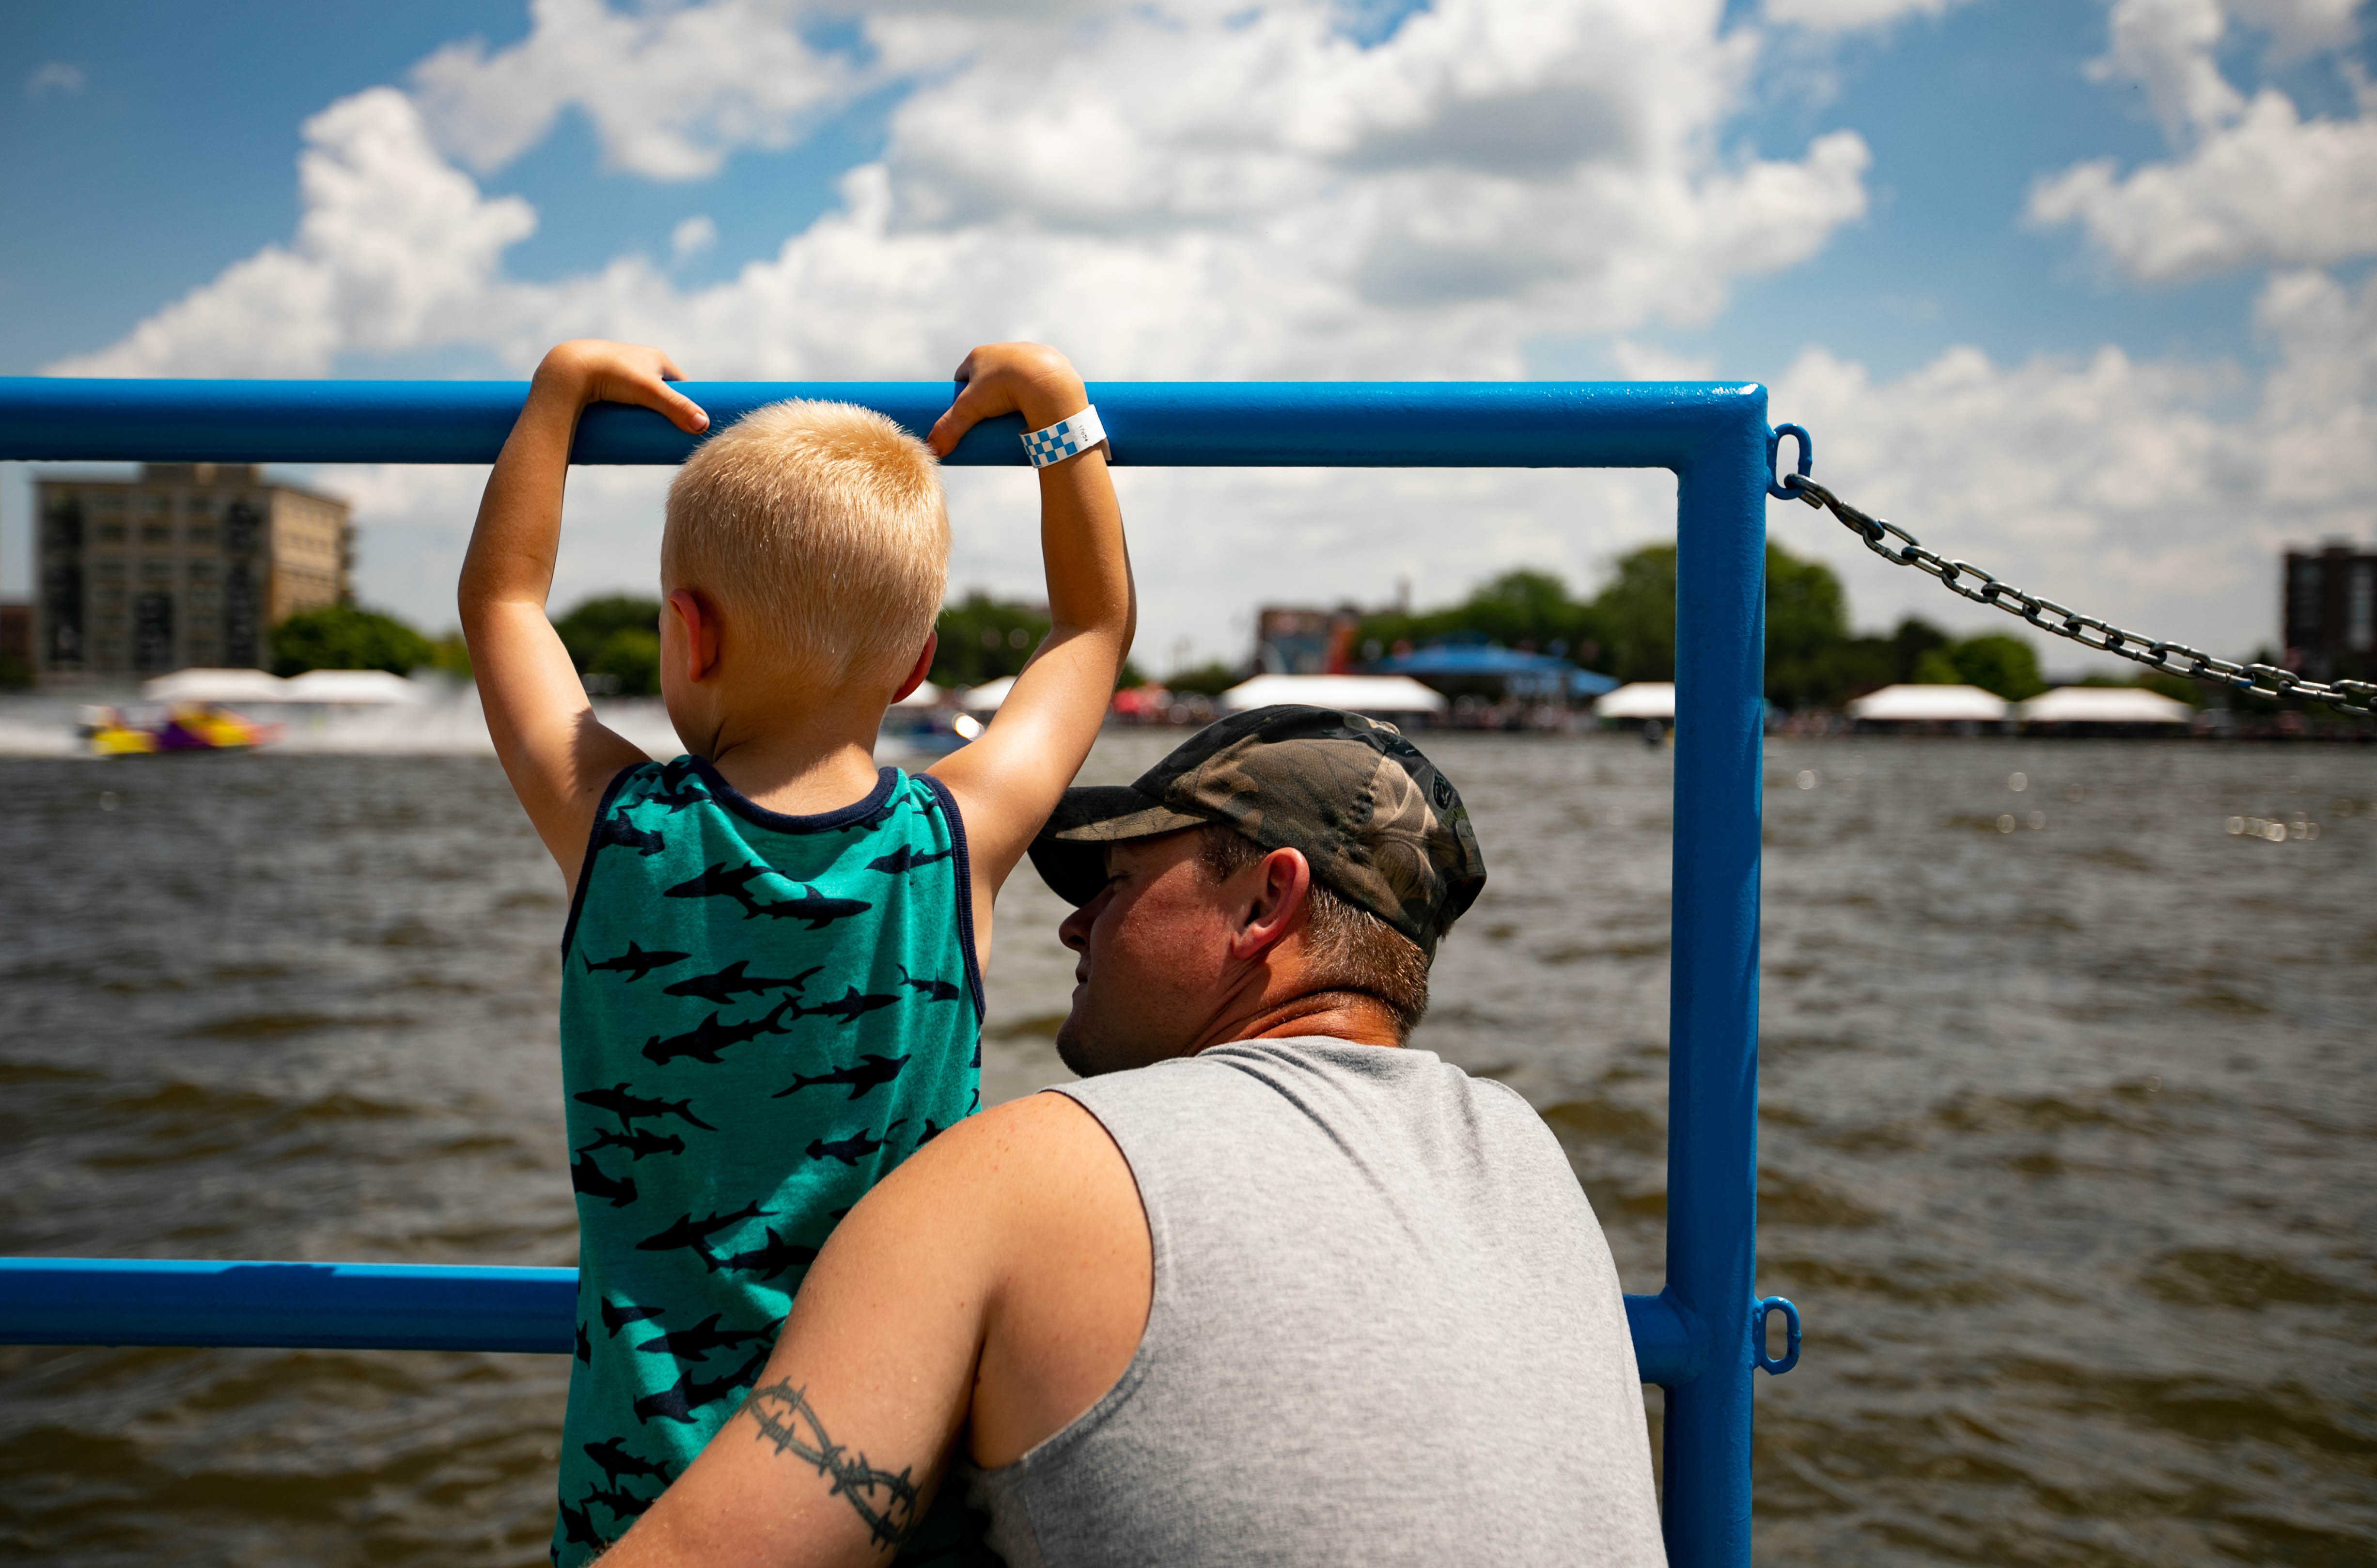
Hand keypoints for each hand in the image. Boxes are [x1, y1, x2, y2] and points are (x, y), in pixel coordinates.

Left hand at [533, 339, 708, 434]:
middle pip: (660, 392)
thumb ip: (678, 409)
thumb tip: (705, 427)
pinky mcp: (599, 380)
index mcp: (655, 357)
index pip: (681, 383)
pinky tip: (624, 425)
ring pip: (638, 395)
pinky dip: (624, 410)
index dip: (687, 403)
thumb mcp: (650, 393)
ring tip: (646, 437)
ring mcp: (618, 370)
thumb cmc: (612, 375)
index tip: (690, 426)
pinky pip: (618, 397)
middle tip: (667, 437)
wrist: (567, 369)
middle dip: (665, 412)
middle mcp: (638, 360)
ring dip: (644, 412)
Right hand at [926, 343, 1086, 457]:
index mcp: (981, 355)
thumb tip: (931, 451)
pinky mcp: (1053, 362)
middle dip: (988, 392)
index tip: (964, 412)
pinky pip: (1042, 376)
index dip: (962, 393)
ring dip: (1014, 386)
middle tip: (989, 418)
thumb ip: (949, 429)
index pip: (963, 374)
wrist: (1047, 381)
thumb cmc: (1004, 391)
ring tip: (1014, 413)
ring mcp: (1030, 354)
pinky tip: (1037, 400)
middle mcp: (1004, 349)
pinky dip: (1037, 387)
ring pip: (1017, 373)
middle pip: (990, 373)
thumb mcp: (971, 410)